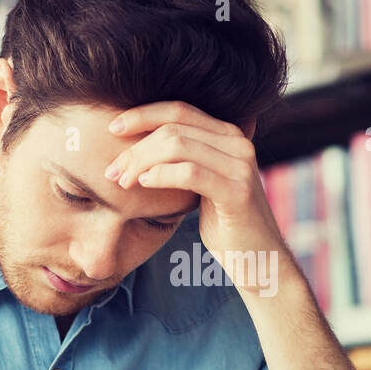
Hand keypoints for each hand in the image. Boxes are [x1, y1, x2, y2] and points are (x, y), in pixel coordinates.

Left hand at [105, 101, 286, 295]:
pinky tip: (143, 184)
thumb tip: (140, 147)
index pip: (179, 110)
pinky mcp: (237, 192)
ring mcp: (241, 166)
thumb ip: (185, 161)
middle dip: (135, 146)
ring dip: (141, 162)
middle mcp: (238, 143)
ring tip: (121, 181)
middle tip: (111, 170)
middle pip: (174, 127)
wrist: (259, 259)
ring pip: (178, 146)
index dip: (143, 114)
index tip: (113, 128)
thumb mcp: (204, 184)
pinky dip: (160, 176)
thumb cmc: (226, 224)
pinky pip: (190, 173)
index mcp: (229, 135)